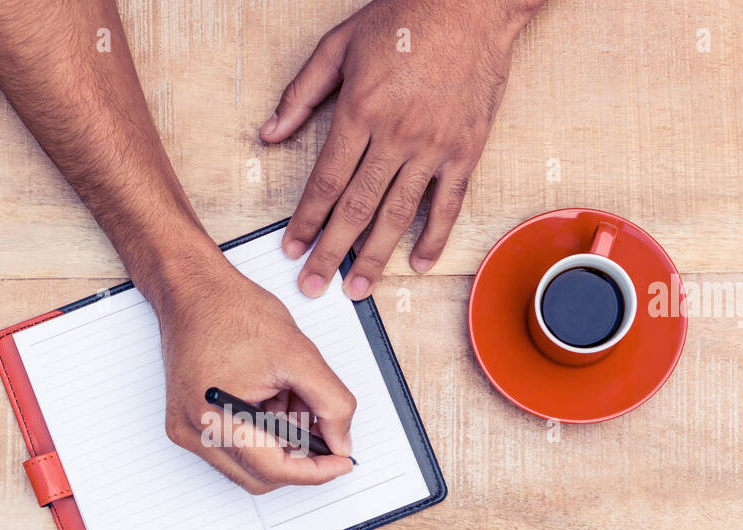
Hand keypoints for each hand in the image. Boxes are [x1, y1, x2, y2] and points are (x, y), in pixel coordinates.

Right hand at [154, 255, 355, 493]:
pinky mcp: (187, 422)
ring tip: (292, 401)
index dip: (315, 471)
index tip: (341, 462)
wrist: (193, 290)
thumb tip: (342, 443)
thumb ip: (331, 404)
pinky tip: (273, 400)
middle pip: (260, 477)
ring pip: (248, 465)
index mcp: (213, 416)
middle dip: (298, 458)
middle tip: (326, 432)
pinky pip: (233, 449)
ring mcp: (186, 429)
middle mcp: (191, 431)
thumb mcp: (299, 355)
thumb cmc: (232, 311)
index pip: (273, 470)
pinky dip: (262, 434)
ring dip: (280, 445)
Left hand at [259, 0, 540, 298]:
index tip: (292, 249)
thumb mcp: (339, 45)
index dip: (306, 221)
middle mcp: (396, 136)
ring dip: (374, 258)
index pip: (326, 182)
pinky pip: (447, 204)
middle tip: (313, 287)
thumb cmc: (405, 18)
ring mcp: (434, 147)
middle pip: (356, 209)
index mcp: (360, 111)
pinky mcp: (466, 151)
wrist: (472, 3)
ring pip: (398, 215)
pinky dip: (433, 238)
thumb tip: (270, 134)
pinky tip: (417, 264)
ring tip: (355, 289)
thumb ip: (301, 93)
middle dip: (331, 254)